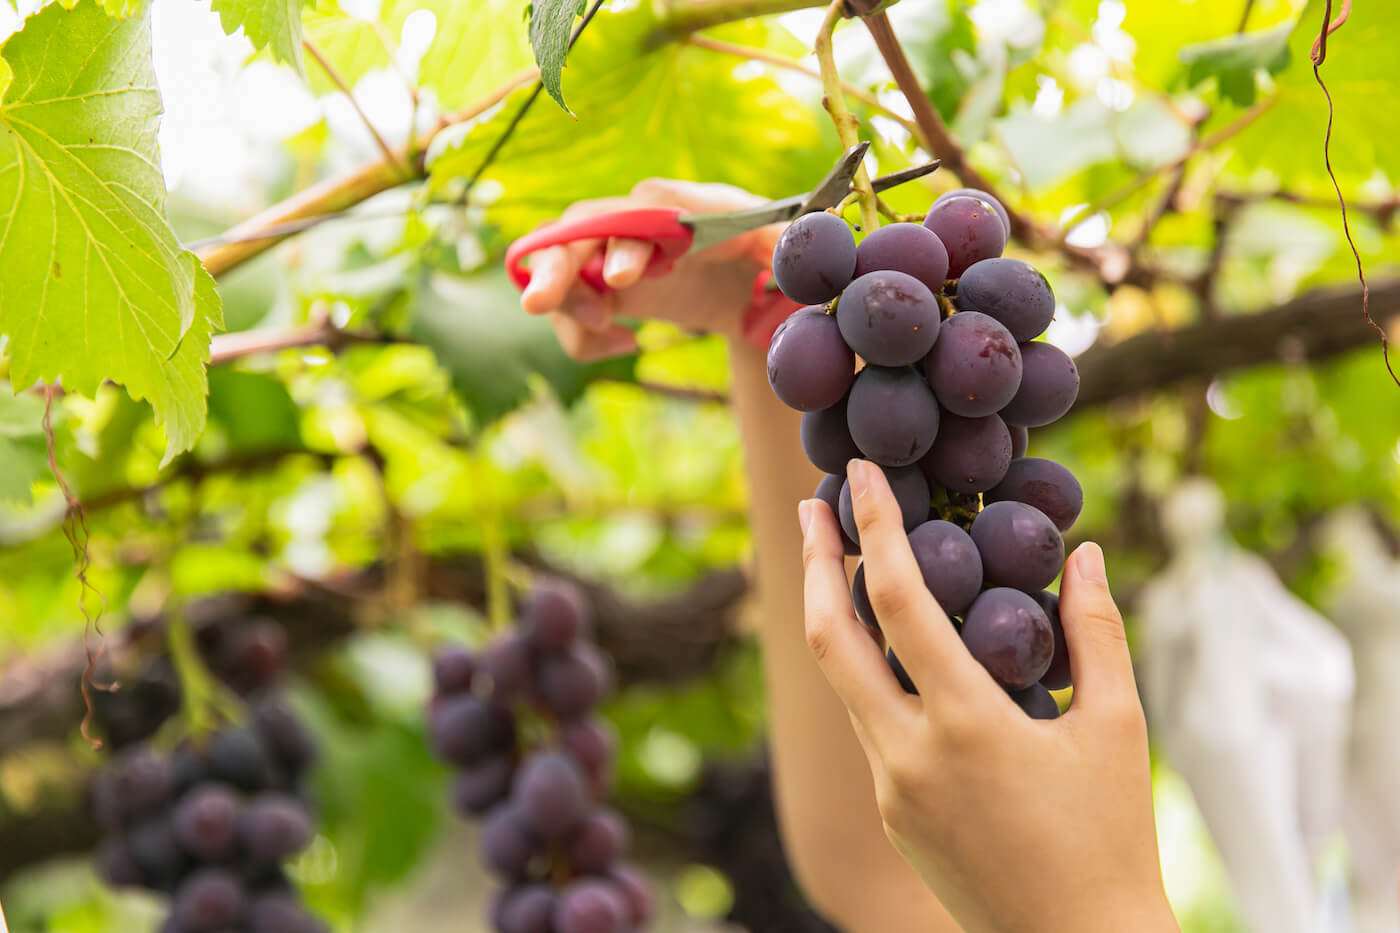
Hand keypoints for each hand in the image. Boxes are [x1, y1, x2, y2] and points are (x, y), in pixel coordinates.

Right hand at [519, 179, 781, 358]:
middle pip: (581, 228)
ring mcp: (609, 252)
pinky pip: (567, 311)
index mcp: (682, 205)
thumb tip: (793, 248)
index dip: (625, 240)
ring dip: (566, 306)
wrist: (748, 284)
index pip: (644, 209)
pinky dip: (581, 336)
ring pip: (560, 266)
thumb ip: (786, 245)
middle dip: (558, 265)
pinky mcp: (599, 287)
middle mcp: (636, 220)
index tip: (622, 280)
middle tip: (538, 304)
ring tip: (614, 337)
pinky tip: (624, 345)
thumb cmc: (765, 253)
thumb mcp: (782, 250)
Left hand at [797, 460, 1176, 932]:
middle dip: (813, 563)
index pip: (896, 601)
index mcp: (964, 725)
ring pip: (842, 685)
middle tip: (810, 505)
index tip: (858, 475)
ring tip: (842, 562)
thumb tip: (1085, 551)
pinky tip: (893, 649)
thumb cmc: (1111, 840)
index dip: (873, 528)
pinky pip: (868, 726)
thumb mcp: (1120, 729)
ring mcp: (889, 791)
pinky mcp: (891, 815)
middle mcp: (906, 756)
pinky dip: (869, 674)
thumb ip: (1098, 632)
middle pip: (828, 640)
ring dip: (835, 618)